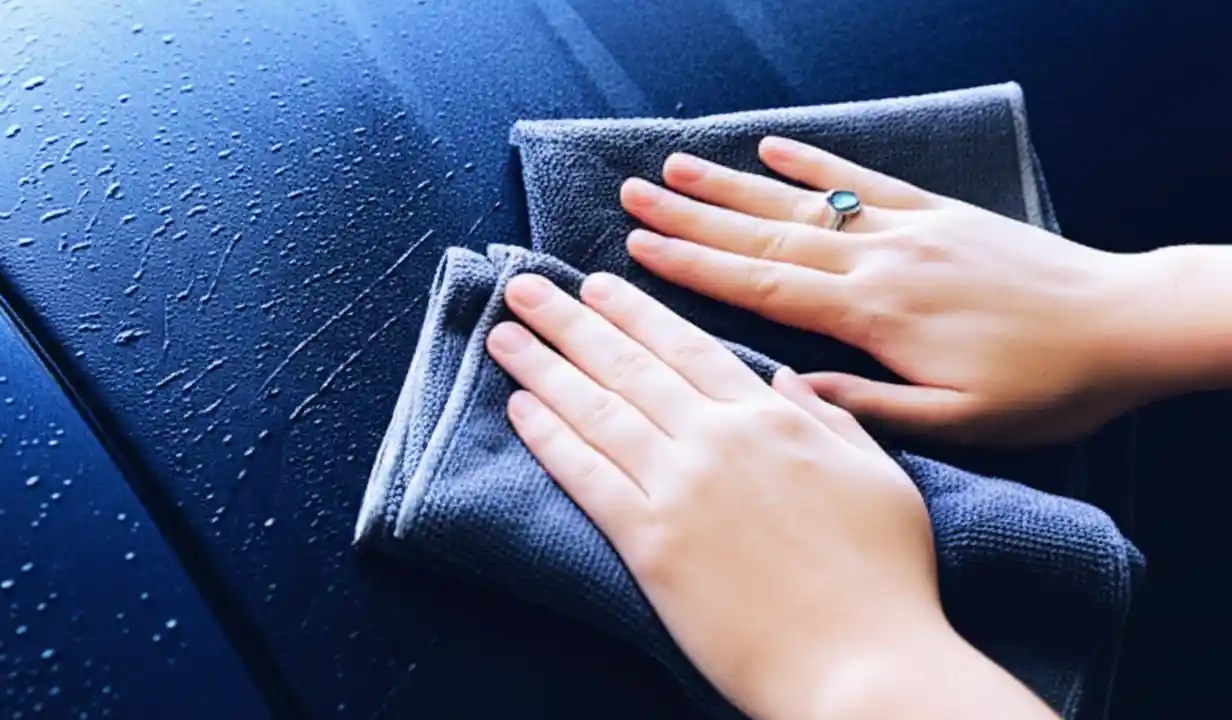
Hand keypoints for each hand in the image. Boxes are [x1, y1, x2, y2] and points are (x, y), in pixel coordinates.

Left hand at [485, 272, 1052, 718]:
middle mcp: (717, 439)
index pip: (687, 347)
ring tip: (504, 334)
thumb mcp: (878, 477)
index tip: (597, 284)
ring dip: (544, 366)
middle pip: (629, 365)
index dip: (635, 312)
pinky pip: (587, 476)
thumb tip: (785, 377)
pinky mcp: (650, 545)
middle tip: (525, 286)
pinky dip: (548, 437)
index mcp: (773, 418)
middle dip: (572, 319)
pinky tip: (518, 407)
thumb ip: (831, 418)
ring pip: (598, 409)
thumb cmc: (886, 578)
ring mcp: (679, 489)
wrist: (863, 665)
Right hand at [618, 137, 1156, 444]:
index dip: (695, 268)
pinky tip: (773, 150)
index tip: (639, 248)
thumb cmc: (1042, 387)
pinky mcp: (938, 213)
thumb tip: (788, 393)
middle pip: (766, 236)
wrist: (1123, 325)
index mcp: (874, 314)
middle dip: (694, 218)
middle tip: (634, 196)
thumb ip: (868, 405)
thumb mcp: (958, 421)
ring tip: (678, 167)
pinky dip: (815, 166)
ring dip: (735, 187)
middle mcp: (879, 260)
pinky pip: (863, 183)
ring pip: (803, 205)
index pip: (763, 287)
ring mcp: (907, 229)